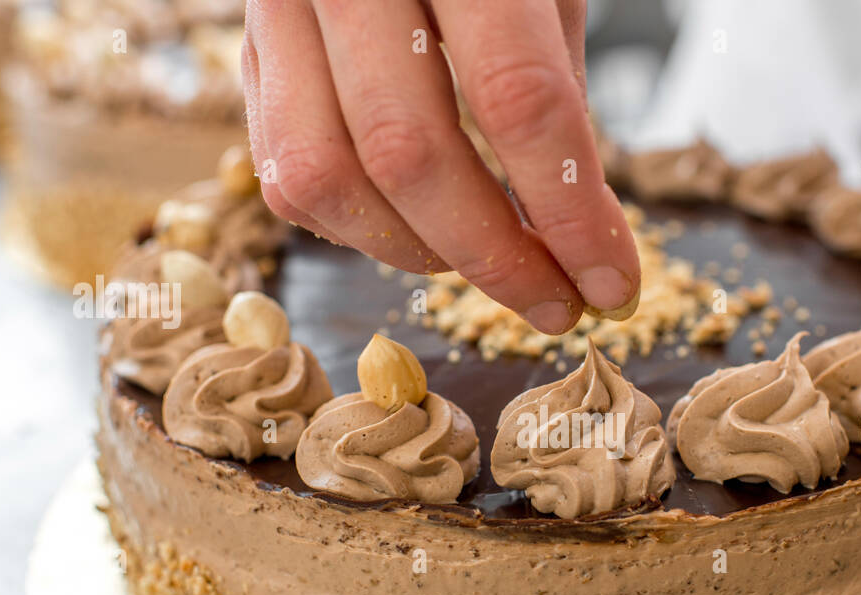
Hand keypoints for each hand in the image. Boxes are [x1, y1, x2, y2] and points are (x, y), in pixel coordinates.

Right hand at [241, 0, 641, 333]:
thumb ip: (554, 98)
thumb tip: (576, 235)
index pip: (517, 98)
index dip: (569, 210)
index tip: (610, 279)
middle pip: (410, 153)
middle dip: (494, 256)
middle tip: (554, 300)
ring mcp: (280, 12)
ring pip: (326, 178)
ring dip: (418, 252)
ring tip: (485, 261)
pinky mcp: (250, 52)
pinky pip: (284, 174)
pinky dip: (357, 227)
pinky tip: (416, 227)